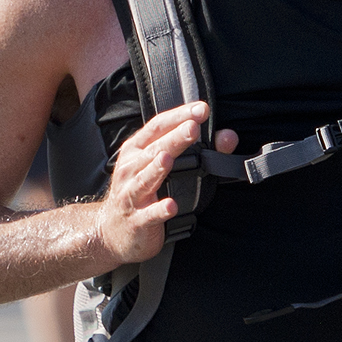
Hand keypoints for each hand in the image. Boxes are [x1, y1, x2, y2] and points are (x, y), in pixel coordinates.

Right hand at [91, 102, 221, 266]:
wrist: (113, 232)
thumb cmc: (141, 194)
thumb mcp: (163, 168)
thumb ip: (196, 150)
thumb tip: (229, 137)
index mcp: (137, 151)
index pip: (158, 126)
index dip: (178, 116)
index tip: (201, 108)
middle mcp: (131, 169)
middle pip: (154, 149)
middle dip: (174, 138)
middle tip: (192, 127)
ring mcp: (131, 194)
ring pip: (147, 179)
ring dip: (158, 168)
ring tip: (169, 157)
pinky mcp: (137, 220)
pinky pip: (149, 214)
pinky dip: (159, 210)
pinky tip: (171, 206)